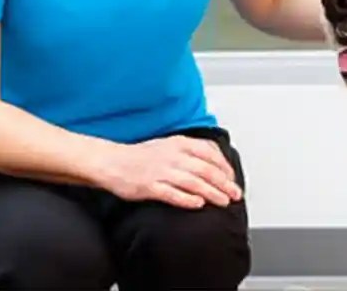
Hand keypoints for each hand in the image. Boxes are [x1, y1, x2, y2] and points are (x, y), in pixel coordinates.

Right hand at [96, 136, 242, 209]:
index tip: (232, 179)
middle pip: (205, 169)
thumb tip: (214, 160)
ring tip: (223, 201)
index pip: (209, 153)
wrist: (111, 162)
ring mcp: (160, 171)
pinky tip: (198, 204)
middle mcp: (172, 155)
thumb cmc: (140, 156)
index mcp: (179, 143)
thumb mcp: (168, 145)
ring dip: (211, 193)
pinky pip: (172, 194)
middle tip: (235, 194)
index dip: (225, 167)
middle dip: (224, 183)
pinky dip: (187, 199)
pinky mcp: (149, 186)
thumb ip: (190, 150)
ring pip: (193, 182)